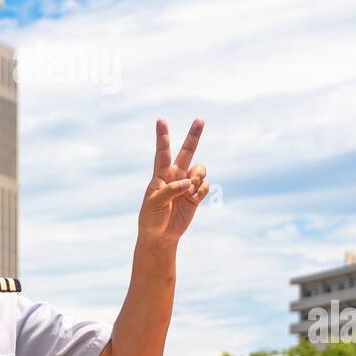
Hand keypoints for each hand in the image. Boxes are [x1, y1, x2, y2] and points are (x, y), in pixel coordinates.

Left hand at [138, 117, 208, 246]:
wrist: (160, 236)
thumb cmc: (151, 218)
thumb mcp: (154, 203)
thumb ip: (170, 190)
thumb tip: (188, 183)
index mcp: (160, 175)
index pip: (162, 152)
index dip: (162, 136)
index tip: (161, 119)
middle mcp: (175, 176)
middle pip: (187, 151)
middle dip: (194, 136)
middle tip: (200, 119)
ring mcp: (186, 185)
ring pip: (200, 169)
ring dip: (198, 177)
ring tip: (190, 189)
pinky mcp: (195, 196)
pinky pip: (205, 186)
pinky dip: (201, 191)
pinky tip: (194, 199)